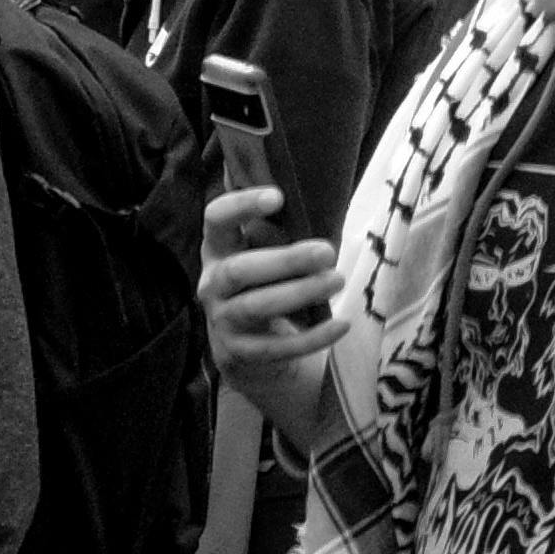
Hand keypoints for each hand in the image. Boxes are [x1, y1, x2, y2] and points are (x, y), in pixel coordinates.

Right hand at [196, 183, 339, 434]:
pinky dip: (312, 337)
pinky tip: (342, 324)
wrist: (251, 355)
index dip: (240, 206)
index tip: (278, 197)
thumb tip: (314, 199)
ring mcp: (222, 321)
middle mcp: (212, 285)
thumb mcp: (266, 257)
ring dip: (299, 293)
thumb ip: (278, 233)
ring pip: (256, 307)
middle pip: (239, 270)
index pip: (215, 220)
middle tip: (328, 252)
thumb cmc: (267, 289)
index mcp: (218, 251)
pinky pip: (276, 347)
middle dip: (285, 260)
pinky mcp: (239, 354)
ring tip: (338, 281)